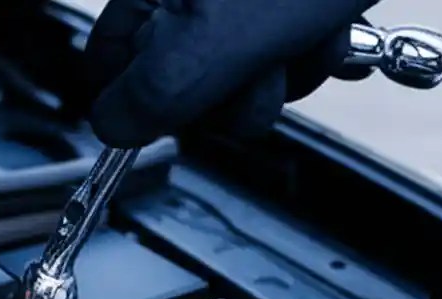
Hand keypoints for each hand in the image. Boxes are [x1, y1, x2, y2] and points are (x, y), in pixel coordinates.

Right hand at [84, 0, 377, 147]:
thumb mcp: (221, 29)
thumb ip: (158, 89)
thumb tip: (111, 128)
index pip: (109, 58)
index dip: (139, 101)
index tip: (173, 119)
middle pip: (185, 76)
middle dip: (235, 89)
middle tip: (263, 69)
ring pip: (245, 69)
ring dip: (288, 71)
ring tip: (310, 35)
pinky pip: (290, 46)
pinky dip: (316, 48)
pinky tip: (332, 26)